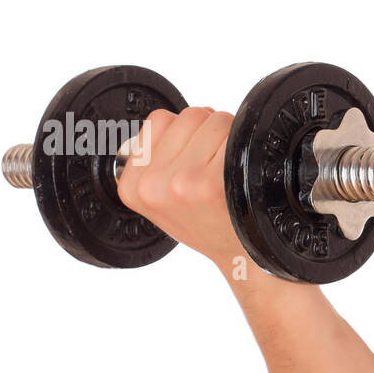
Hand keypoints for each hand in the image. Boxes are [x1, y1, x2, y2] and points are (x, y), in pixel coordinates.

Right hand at [115, 107, 246, 270]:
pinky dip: (241, 143)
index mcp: (131, 187)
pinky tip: (238, 172)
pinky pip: (231, 131)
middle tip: (216, 165)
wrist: (241, 257)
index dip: (184, 133)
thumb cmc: (207, 224)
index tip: (193, 159)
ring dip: (226, 135)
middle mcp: (152, 186)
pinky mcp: (211, 183)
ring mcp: (181, 183)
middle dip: (208, 132)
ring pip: (212, 118)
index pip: (159, 120)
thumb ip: (154, 159)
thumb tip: (167, 121)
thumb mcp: (162, 200)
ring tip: (226, 169)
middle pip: (189, 115)